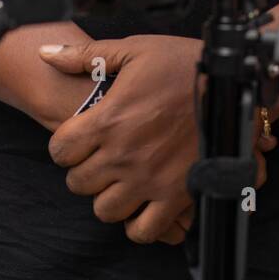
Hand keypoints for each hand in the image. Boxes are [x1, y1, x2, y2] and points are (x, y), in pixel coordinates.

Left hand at [40, 35, 276, 245]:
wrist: (232, 83)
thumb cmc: (183, 63)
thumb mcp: (134, 49)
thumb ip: (86, 55)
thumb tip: (47, 53)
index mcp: (108, 119)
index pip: (60, 151)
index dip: (65, 145)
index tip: (79, 140)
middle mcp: (123, 154)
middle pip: (79, 183)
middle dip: (85, 170)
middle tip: (102, 158)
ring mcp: (149, 179)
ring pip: (105, 210)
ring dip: (109, 197)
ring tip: (122, 180)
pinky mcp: (176, 196)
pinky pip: (143, 230)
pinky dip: (138, 224)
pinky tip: (143, 203)